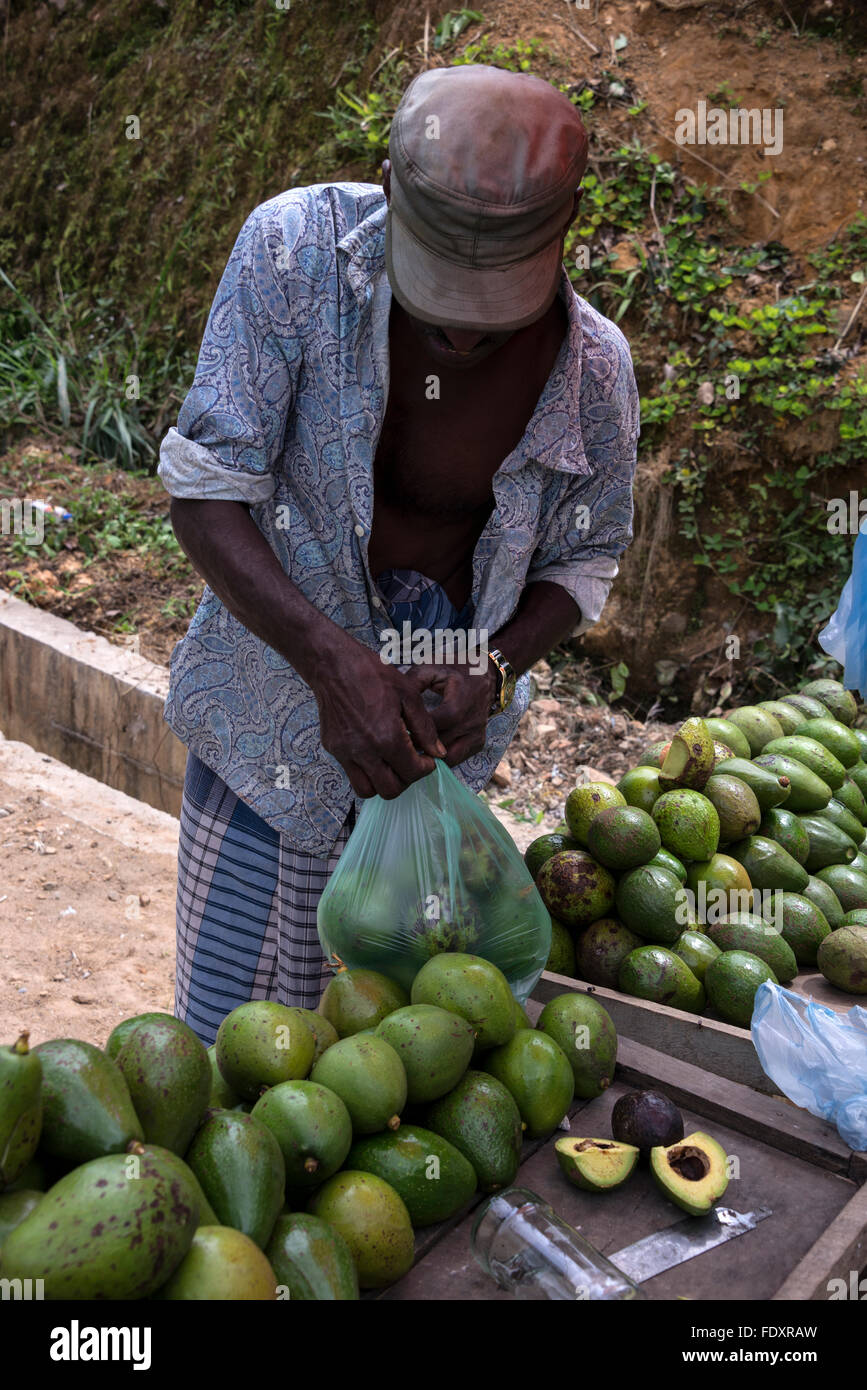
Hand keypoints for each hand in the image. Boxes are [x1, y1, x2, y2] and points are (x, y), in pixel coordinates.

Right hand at [312, 641, 446, 799]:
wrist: (332, 664)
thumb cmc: (372, 673)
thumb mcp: (408, 694)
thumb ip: (425, 728)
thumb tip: (438, 752)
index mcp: (386, 737)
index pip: (412, 772)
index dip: (425, 769)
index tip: (427, 759)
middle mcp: (364, 751)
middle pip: (390, 790)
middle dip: (405, 780)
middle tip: (411, 764)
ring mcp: (345, 752)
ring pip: (366, 790)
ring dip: (382, 782)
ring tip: (391, 763)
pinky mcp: (333, 748)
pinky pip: (351, 773)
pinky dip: (366, 771)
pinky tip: (374, 751)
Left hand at [405, 660, 496, 768]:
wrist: (485, 673)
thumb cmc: (454, 669)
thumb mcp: (432, 667)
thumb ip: (412, 682)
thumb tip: (394, 700)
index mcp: (459, 703)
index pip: (433, 726)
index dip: (414, 731)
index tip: (398, 730)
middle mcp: (470, 722)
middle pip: (440, 746)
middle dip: (418, 747)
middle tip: (400, 744)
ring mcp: (476, 734)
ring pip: (450, 758)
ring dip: (431, 758)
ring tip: (414, 751)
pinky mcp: (478, 742)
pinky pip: (458, 758)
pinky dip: (442, 759)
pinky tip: (428, 752)